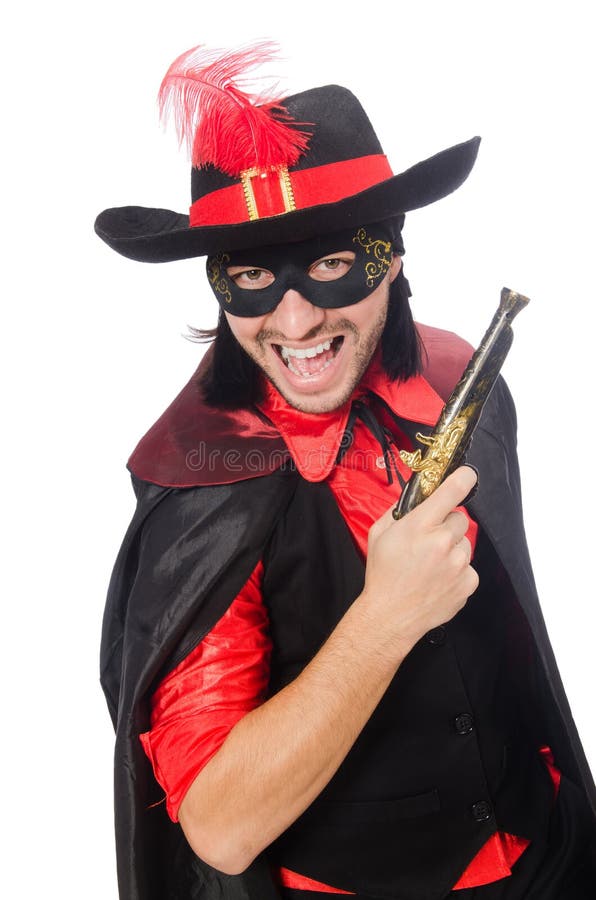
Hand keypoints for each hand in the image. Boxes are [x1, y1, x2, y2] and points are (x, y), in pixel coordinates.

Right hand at [362, 466, 478, 651]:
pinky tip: (438, 579)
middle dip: (447, 525)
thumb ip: (399, 510)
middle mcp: (443, 543)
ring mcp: (458, 565)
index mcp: (420, 526)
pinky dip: (457, 570)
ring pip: (464, 543)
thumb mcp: (380, 533)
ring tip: (431, 564)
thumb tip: (417, 495)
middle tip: (429, 539)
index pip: (451, 492)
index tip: (467, 475)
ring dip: (452, 549)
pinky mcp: (468, 583)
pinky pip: (468, 567)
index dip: (462, 478)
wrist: (390, 616)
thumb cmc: (383, 575)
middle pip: (460, 519)